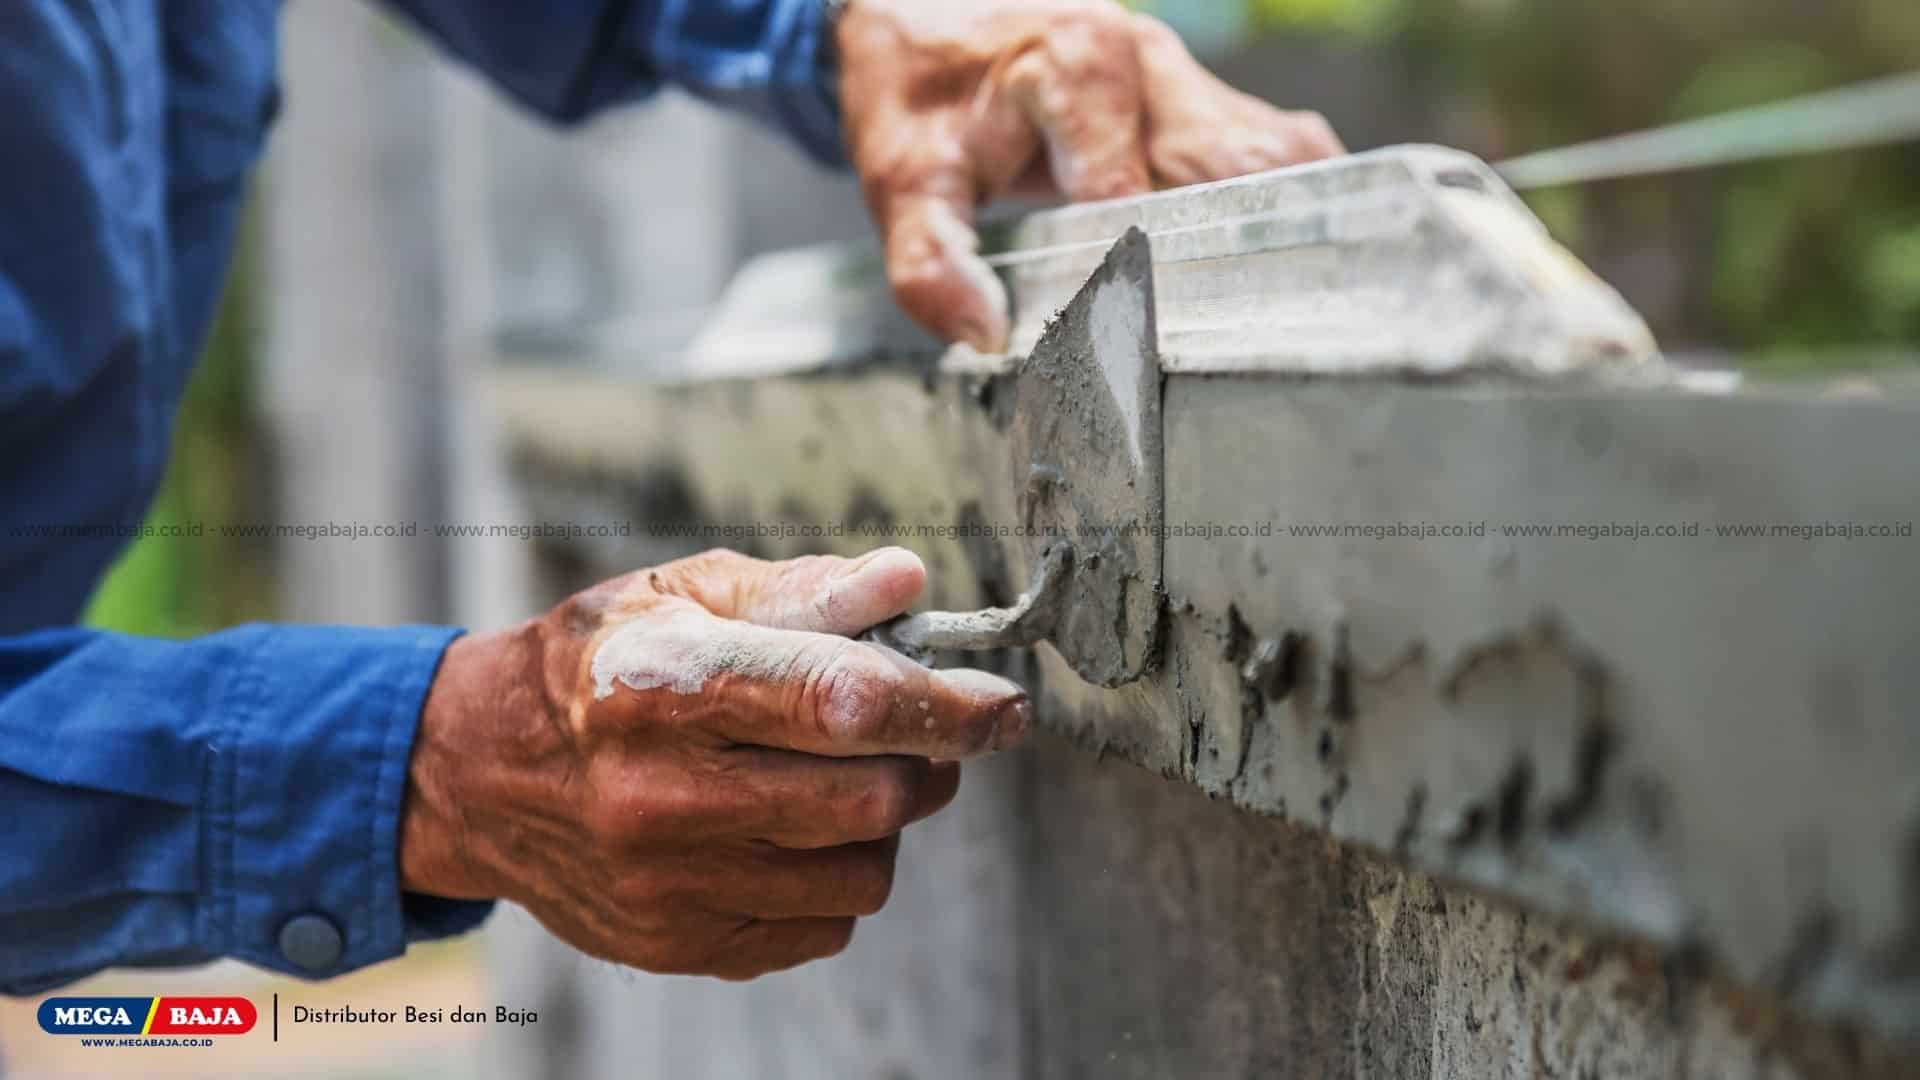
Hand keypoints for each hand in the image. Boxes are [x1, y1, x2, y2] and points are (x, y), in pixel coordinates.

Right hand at [399, 547, 1029, 979]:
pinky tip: (793, 831)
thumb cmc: (596, 665)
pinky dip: (836, 877)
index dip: (944, 705)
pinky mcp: (679, 942)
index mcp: (670, 686)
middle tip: (920, 732)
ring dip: (885, 822)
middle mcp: (666, 795)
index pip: (843, 702)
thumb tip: (907, 584)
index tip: (1000, 705)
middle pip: (872, 798)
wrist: (478, 771)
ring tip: (840, 778)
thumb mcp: (680, 594)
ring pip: (863, 872)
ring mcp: (672, 882)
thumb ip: (801, 592)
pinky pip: (822, 925)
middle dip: (928, 762)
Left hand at [835, 0, 1345, 351]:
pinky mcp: (1205, 96)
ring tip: (1281, 309)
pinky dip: (1287, 207)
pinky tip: (1281, 265)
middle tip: (1247, 339)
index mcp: (1079, 70)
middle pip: (1235, 174)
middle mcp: (1149, 62)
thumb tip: (984, 335)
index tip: (1143, 348)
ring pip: (1276, 156)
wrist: (920, 14)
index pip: (1136, 201)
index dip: (1141, 281)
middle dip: (1244, 258)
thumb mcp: (900, 177)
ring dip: (1282, 229)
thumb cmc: (917, 93)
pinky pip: (1275, 151)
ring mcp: (1186, 77)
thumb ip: (931, 261)